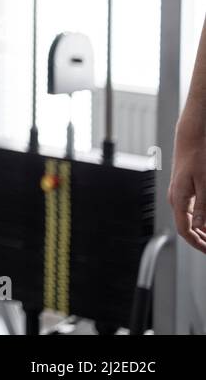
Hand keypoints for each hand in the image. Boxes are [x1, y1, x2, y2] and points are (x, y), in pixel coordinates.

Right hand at [168, 138, 205, 253]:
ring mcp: (180, 193)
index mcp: (179, 200)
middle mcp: (177, 199)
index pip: (185, 231)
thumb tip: (202, 228)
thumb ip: (204, 207)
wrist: (192, 135)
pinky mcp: (186, 188)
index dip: (199, 244)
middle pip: (188, 227)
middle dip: (203, 239)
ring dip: (204, 229)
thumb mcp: (205, 184)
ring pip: (191, 219)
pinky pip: (193, 209)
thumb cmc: (198, 156)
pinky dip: (203, 218)